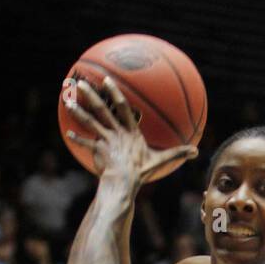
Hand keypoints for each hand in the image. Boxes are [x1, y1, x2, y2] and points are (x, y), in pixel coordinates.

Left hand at [64, 77, 197, 185]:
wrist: (125, 183)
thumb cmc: (142, 172)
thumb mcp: (161, 161)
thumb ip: (177, 153)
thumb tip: (196, 152)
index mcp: (130, 132)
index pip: (122, 107)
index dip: (114, 92)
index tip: (106, 80)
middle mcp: (116, 132)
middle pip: (101, 110)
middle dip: (90, 95)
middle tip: (80, 83)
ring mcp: (105, 141)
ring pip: (90, 122)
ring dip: (78, 111)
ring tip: (68, 101)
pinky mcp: (97, 151)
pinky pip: (86, 143)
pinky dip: (77, 138)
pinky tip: (68, 132)